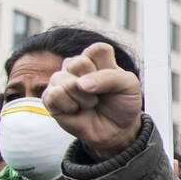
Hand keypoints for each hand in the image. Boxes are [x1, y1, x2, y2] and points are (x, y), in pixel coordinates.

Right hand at [43, 42, 142, 159]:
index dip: (108, 68)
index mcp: (96, 57)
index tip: (115, 82)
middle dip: (95, 85)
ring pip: (65, 80)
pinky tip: (76, 110)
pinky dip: (70, 106)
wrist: (116, 130)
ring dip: (84, 98)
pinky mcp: (50, 97)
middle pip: (79, 63)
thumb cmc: (123, 103)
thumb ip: (109, 78)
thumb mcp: (129, 86)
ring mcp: (61, 80)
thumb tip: (79, 84)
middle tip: (100, 95)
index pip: (98, 49)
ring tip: (90, 104)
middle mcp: (76, 65)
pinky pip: (54, 95)